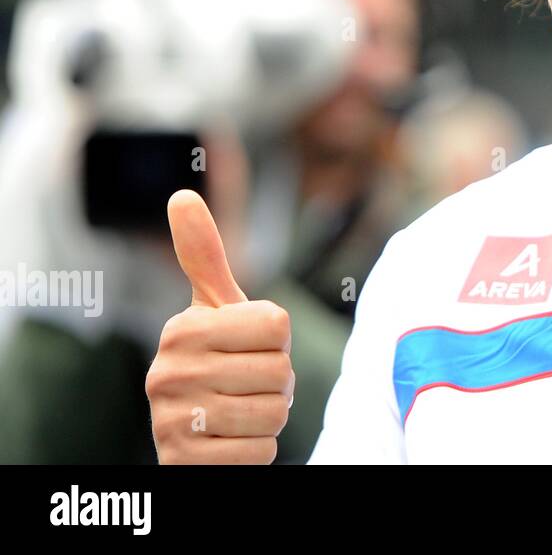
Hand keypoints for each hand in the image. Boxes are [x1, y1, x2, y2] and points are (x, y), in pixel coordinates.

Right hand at [145, 190, 293, 463]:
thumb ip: (204, 256)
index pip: (277, 325)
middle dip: (276, 384)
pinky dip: (257, 451)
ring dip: (270, 419)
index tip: (248, 348)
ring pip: (274, 414)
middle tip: (247, 386)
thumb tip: (181, 194)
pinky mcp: (183, 463)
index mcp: (181, 328)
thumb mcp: (214, 311)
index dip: (277, 341)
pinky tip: (230, 443)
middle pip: (280, 371)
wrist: (193, 441)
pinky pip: (261, 453)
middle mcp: (167, 372)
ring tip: (240, 413)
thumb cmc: (216, 362)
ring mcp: (171, 421)